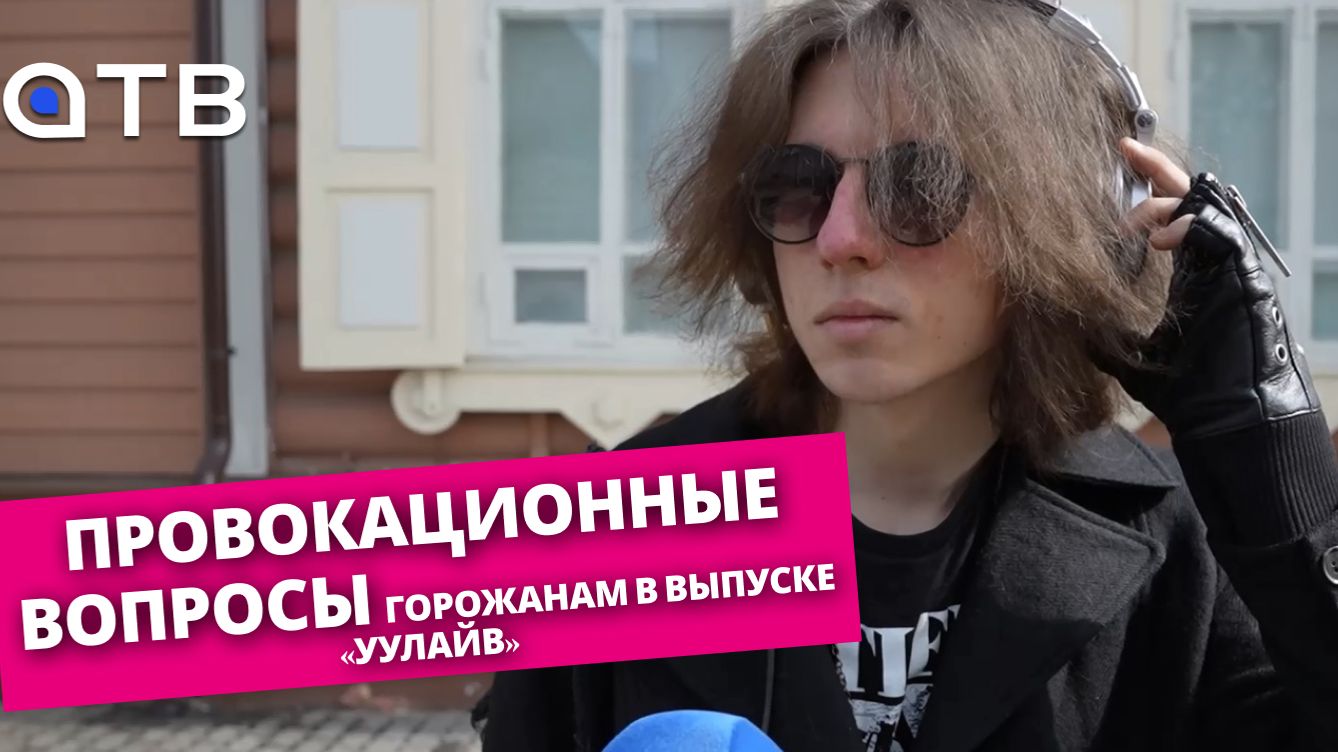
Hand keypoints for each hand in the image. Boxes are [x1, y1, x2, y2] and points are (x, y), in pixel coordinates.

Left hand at [1100, 138, 1318, 438]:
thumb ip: (1104, 337)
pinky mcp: (1246, 280)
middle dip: (1159, 170)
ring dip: (1167, 204)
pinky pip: (1222, 234)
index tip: (1119, 159)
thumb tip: (1068, 328)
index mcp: (1191, 271)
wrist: (1224, 421)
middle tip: (1126, 150)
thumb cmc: (1187, 393)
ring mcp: (1232, 269)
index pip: (1173, 211)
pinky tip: (1161, 240)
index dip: (1150, 182)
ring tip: (1137, 224)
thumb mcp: (1131, 356)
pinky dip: (1191, 226)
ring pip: (1208, 207)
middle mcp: (1213, 262)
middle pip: (1193, 194)